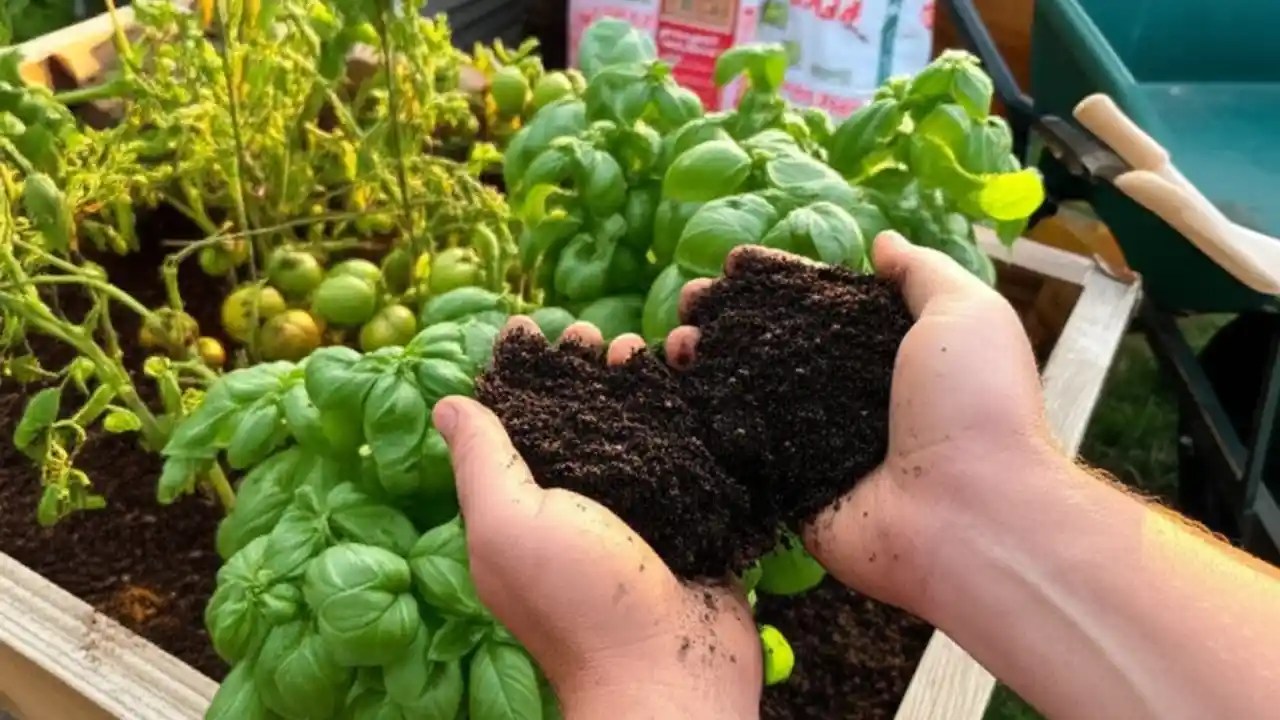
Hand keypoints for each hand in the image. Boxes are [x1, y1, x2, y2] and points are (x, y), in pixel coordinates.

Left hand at [434, 321, 761, 719]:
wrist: (671, 669)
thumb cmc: (579, 599)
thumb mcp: (509, 523)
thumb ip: (480, 460)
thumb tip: (444, 401)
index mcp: (523, 505)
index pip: (515, 421)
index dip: (521, 371)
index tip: (534, 326)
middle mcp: (576, 505)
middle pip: (576, 416)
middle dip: (582, 367)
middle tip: (596, 334)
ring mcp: (637, 512)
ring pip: (634, 427)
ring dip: (636, 381)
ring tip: (644, 347)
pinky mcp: (690, 517)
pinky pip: (686, 453)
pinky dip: (686, 414)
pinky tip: (689, 379)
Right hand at [667, 233, 1060, 614]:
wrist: (971, 514)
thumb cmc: (976, 406)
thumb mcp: (966, 313)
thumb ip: (922, 273)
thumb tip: (883, 242)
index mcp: (888, 352)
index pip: (818, 305)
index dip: (774, 282)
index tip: (732, 264)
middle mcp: (847, 395)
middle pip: (772, 348)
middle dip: (726, 319)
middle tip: (689, 302)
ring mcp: (816, 445)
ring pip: (747, 396)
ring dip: (704, 367)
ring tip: (672, 344)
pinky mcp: (792, 492)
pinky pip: (739, 454)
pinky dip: (703, 425)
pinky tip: (670, 396)